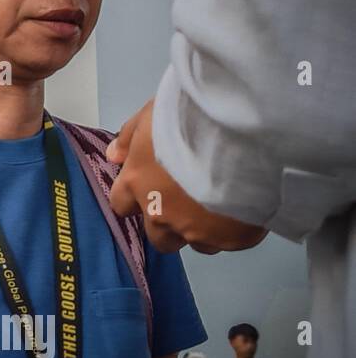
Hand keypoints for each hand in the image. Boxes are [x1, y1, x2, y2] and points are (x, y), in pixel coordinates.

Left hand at [107, 100, 267, 253]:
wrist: (243, 133)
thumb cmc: (191, 118)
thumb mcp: (151, 114)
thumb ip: (129, 138)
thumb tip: (114, 157)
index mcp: (138, 183)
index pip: (120, 205)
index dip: (135, 199)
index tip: (151, 189)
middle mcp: (161, 213)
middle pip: (156, 235)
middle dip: (168, 222)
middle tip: (188, 201)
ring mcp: (196, 230)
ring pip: (193, 243)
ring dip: (200, 229)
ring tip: (219, 206)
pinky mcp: (231, 239)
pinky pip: (226, 243)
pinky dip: (231, 231)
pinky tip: (243, 210)